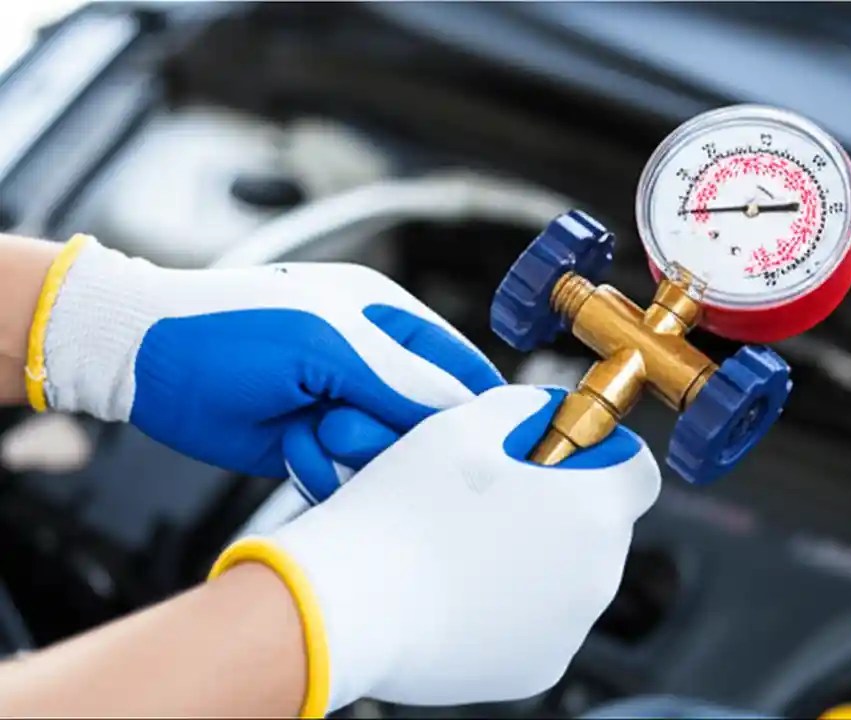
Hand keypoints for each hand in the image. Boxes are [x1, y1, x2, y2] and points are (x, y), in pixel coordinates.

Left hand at [29, 236, 501, 485]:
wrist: (142, 360)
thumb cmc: (231, 328)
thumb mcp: (329, 345)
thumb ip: (403, 381)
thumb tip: (466, 411)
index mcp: (386, 319)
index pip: (459, 366)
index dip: (474, 403)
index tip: (484, 440)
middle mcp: (370, 364)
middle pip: (425, 423)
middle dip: (389, 432)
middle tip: (341, 423)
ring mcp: (340, 406)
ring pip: (386, 456)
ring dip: (351, 452)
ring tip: (310, 431)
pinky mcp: (310, 443)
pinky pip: (344, 475)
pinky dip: (319, 467)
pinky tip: (289, 445)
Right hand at [211, 385, 660, 713]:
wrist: (349, 602)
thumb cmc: (404, 505)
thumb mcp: (471, 420)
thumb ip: (535, 407)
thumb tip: (557, 414)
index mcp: (597, 504)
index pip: (636, 471)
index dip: (599, 458)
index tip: (558, 458)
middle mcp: (601, 570)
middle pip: (601, 526)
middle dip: (560, 510)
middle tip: (493, 504)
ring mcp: (572, 626)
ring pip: (568, 577)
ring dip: (533, 560)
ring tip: (462, 550)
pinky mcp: (539, 669)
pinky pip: (539, 626)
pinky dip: (510, 611)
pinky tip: (457, 594)